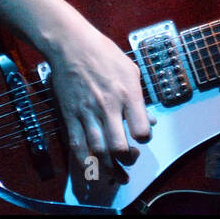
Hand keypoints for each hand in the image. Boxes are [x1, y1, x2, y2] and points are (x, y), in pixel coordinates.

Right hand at [42, 21, 154, 179]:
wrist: (71, 45)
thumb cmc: (104, 54)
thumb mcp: (131, 70)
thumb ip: (140, 98)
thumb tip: (149, 120)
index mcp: (128, 94)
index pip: (141, 131)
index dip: (144, 139)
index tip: (142, 137)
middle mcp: (108, 107)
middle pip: (118, 147)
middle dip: (127, 160)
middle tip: (130, 158)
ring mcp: (87, 113)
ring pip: (98, 151)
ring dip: (108, 167)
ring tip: (116, 173)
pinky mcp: (70, 115)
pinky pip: (76, 145)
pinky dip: (84, 160)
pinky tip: (92, 166)